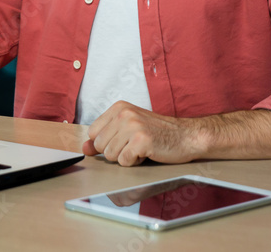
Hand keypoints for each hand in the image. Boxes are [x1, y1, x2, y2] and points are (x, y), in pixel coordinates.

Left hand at [83, 101, 203, 166]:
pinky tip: (147, 153)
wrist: (186, 136)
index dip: (105, 143)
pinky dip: (135, 162)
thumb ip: (105, 137)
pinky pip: (124, 161)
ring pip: (110, 155)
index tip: (121, 142)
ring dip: (126, 157)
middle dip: (115, 152)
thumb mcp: (128, 129)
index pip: (93, 133)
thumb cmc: (158, 133)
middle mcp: (124, 114)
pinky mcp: (141, 140)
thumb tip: (84, 148)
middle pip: (100, 146)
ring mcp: (133, 126)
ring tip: (141, 148)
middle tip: (134, 145)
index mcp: (119, 107)